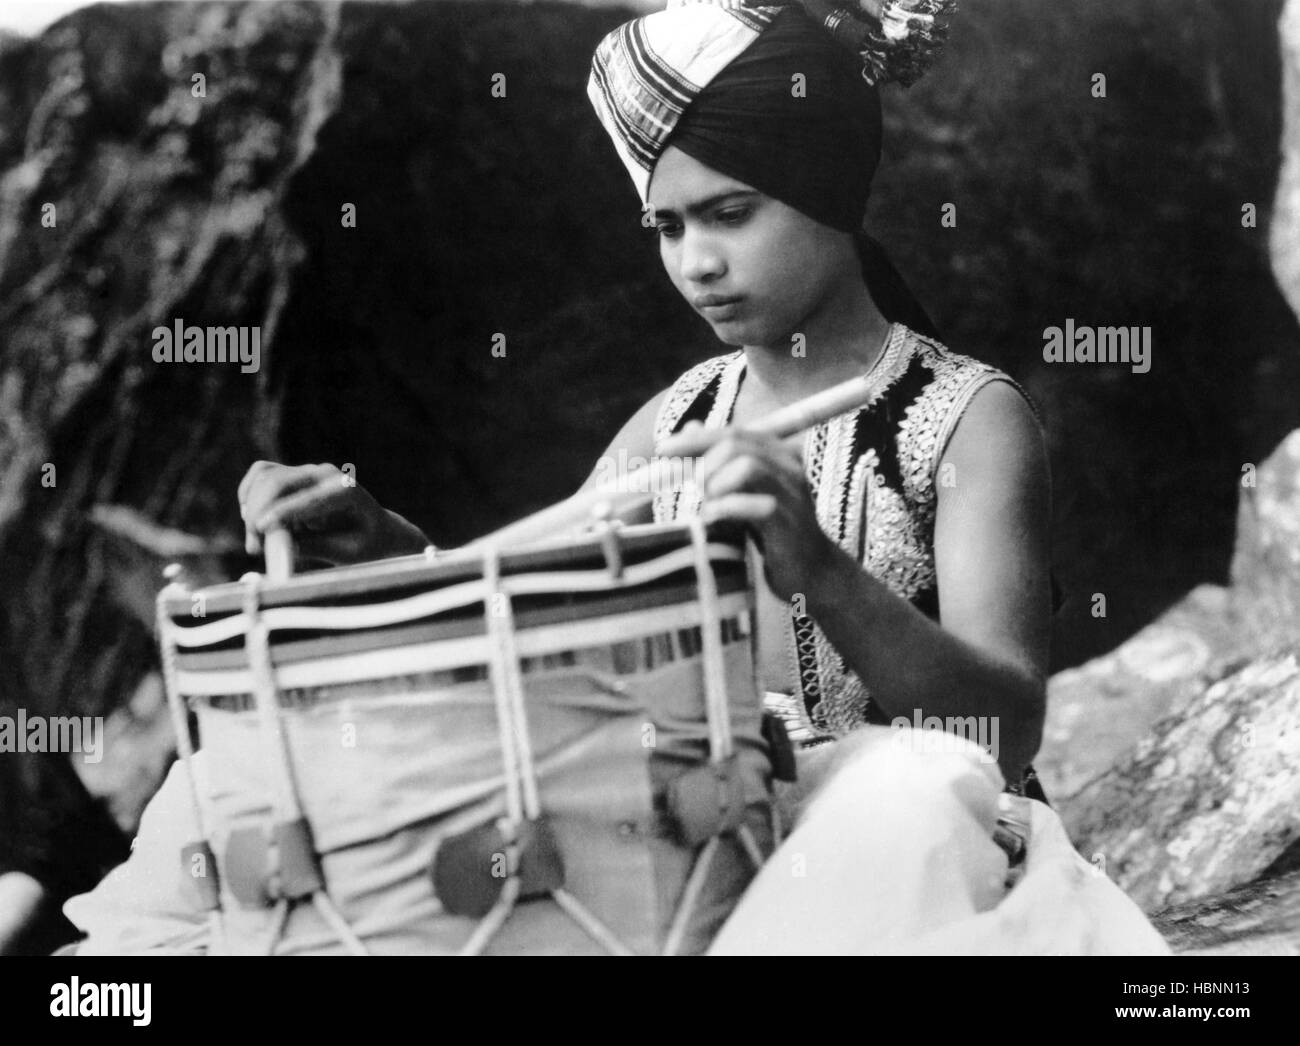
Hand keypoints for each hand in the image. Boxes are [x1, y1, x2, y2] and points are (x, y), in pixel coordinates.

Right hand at [237, 461, 425, 567]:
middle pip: (280, 482)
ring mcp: (309, 471)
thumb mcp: (347, 553)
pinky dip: (250, 493)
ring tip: (255, 542)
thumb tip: (278, 545)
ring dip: (252, 506)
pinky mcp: (294, 474)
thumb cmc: (366, 545)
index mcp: (347, 491)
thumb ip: (315, 547)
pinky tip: (252, 518)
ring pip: (266, 476)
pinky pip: (262, 473)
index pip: (310, 498)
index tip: (260, 528)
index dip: (283, 512)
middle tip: (254, 548)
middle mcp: (327, 474)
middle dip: (260, 512)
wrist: (375, 530)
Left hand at [657, 421, 835, 600]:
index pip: (732, 432)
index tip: (662, 450)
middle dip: (704, 464)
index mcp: (778, 454)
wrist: (813, 573)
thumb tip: (690, 428)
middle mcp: (789, 466)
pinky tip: (715, 520)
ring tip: (709, 507)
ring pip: (747, 466)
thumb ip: (719, 462)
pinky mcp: (790, 522)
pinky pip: (755, 505)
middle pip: (736, 444)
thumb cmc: (772, 532)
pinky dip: (725, 509)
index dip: (694, 439)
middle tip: (695, 492)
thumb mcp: (742, 493)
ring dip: (716, 485)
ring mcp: (792, 493)